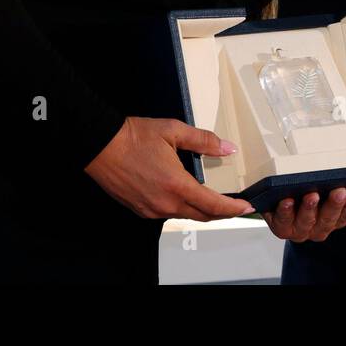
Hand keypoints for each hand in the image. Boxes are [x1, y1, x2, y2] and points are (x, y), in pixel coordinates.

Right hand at [84, 117, 254, 220]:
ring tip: (212, 199)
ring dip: (201, 210)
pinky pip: (167, 213)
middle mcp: (165, 203)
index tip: (246, 207)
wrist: (100, 145)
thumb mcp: (174, 131)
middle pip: (202, 215)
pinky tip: (184, 196)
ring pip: (184, 215)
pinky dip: (181, 207)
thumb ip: (204, 141)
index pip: (214, 205)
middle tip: (235, 205)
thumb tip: (227, 148)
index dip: (233, 208)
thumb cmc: (133, 137)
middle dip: (222, 212)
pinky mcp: (140, 209)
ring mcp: (151, 209)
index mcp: (177, 185)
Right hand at [263, 187, 345, 241]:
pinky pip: (345, 217)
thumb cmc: (284, 195)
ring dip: (334, 206)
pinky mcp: (336, 224)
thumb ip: (271, 190)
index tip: (287, 200)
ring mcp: (319, 229)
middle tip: (313, 194)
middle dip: (310, 208)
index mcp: (281, 225)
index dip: (285, 212)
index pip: (282, 222)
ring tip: (339, 192)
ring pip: (327, 222)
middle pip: (306, 223)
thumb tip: (271, 176)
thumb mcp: (273, 194)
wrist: (298, 202)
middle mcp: (300, 231)